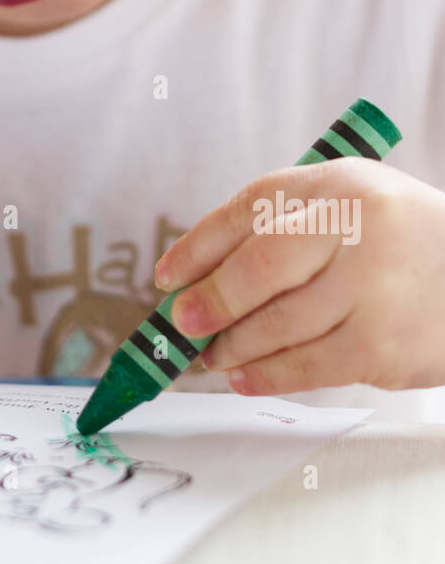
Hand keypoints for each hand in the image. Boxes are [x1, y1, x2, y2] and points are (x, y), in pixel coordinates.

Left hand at [153, 157, 444, 395]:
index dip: (197, 247)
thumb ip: (283, 225)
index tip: (166, 277)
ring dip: (231, 346)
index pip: (249, 210)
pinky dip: (265, 376)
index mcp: (338, 186)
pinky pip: (307, 367)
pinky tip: (243, 378)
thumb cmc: (398, 239)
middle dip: (209, 301)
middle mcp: (357, 229)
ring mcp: (372, 290)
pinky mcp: (383, 346)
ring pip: (276, 325)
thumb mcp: (348, 203)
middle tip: (182, 324)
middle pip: (258, 269)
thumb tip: (199, 275)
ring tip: (211, 355)